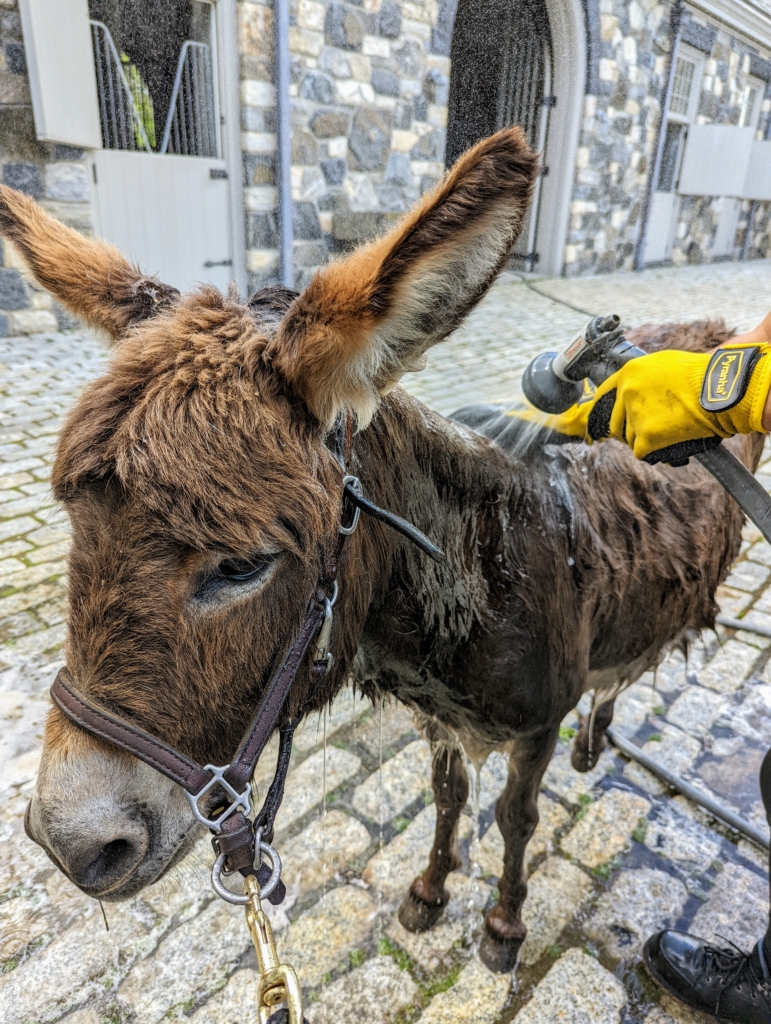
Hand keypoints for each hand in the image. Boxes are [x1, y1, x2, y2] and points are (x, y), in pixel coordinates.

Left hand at [582, 343, 770, 463]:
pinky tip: (669, 443)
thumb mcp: (665, 364)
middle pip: (614, 422)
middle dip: (627, 429)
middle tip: (647, 432)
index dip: (604, 410)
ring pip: (629, 438)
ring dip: (645, 440)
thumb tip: (636, 389)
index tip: (601, 421)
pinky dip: (654, 452)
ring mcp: (634, 415)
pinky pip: (641, 452)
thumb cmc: (701, 376)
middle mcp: (626, 392)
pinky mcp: (645, 437)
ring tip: (668, 432)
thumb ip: (644, 377)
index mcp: (629, 372)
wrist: (719, 390)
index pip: (603, 395)